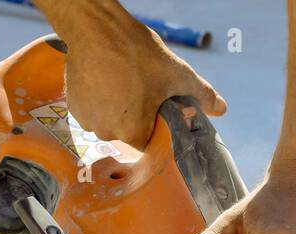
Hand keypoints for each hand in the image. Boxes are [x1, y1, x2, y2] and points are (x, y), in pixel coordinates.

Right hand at [64, 23, 224, 148]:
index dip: (156, 126)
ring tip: (123, 83)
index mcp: (133, 133)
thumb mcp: (177, 74)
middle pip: (129, 133)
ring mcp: (86, 121)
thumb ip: (202, 95)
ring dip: (117, 109)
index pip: (149, 143)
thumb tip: (222, 109)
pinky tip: (106, 82)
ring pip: (109, 122)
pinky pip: (92, 112)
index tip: (157, 107)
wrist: (96, 28)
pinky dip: (99, 102)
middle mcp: (107, 133)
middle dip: (137, 116)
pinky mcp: (73, 107)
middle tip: (141, 90)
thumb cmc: (138, 53)